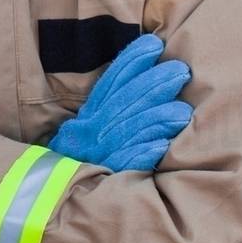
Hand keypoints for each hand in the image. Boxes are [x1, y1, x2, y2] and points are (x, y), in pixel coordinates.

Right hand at [48, 33, 192, 171]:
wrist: (59, 198)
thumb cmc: (87, 158)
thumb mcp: (91, 127)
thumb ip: (113, 105)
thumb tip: (148, 76)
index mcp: (89, 114)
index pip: (110, 81)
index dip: (131, 61)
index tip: (154, 44)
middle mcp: (92, 129)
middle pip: (124, 101)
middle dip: (153, 84)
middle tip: (180, 71)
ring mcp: (99, 153)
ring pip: (129, 130)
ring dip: (156, 118)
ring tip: (182, 112)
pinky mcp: (108, 177)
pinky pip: (126, 163)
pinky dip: (142, 153)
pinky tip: (161, 146)